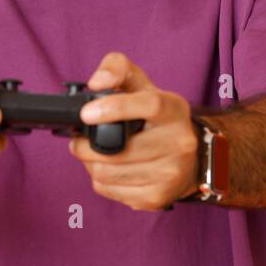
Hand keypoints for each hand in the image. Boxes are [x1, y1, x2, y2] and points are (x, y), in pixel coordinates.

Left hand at [67, 52, 199, 210]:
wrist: (187, 158)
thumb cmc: (155, 117)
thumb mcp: (141, 85)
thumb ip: (116, 68)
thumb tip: (96, 81)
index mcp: (174, 109)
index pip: (148, 105)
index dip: (114, 108)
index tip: (86, 114)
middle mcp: (179, 142)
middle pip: (119, 149)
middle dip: (86, 146)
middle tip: (79, 140)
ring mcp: (170, 173)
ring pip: (108, 172)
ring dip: (90, 164)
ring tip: (95, 154)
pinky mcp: (157, 197)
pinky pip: (110, 190)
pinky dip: (100, 180)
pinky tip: (110, 170)